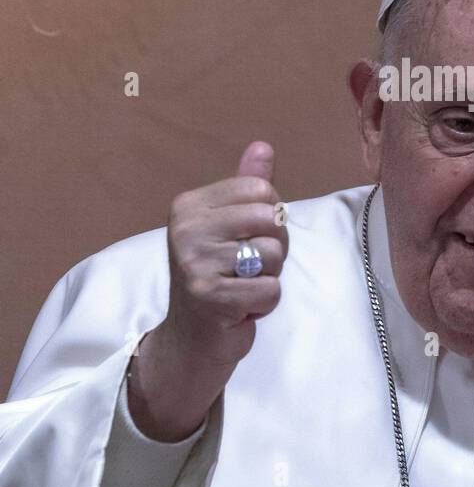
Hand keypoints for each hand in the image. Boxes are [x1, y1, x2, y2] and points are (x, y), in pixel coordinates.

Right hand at [128, 141, 287, 440]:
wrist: (191, 339)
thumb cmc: (217, 276)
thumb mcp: (227, 227)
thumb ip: (245, 187)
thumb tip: (262, 147)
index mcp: (189, 206)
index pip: (261, 190)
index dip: (270, 218)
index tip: (247, 240)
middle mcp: (186, 229)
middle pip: (271, 220)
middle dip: (274, 248)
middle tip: (248, 268)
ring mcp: (194, 263)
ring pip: (274, 255)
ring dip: (269, 277)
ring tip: (242, 286)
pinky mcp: (210, 297)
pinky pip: (271, 289)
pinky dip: (265, 304)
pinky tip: (241, 307)